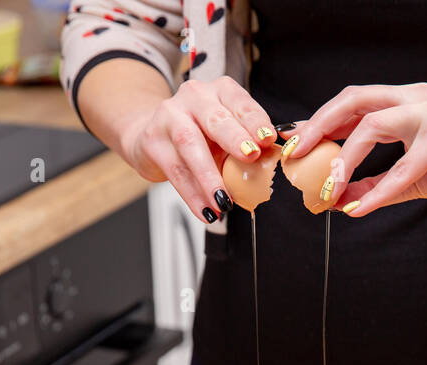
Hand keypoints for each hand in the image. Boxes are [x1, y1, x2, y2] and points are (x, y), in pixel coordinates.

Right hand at [115, 77, 277, 221]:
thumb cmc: (201, 135)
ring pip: (190, 145)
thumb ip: (248, 146)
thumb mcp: (228, 135)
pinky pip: (176, 171)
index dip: (255, 119)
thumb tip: (272, 168)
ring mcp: (170, 116)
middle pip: (215, 118)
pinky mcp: (153, 141)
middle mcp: (194, 97)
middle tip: (250, 157)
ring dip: (209, 177)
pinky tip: (206, 211)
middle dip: (234, 138)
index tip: (268, 139)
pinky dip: (193, 195)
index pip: (240, 102)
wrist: (155, 135)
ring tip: (224, 202)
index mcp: (220, 91)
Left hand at [286, 83, 426, 215]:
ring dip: (343, 160)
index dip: (319, 122)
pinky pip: (403, 168)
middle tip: (294, 155)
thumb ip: (378, 186)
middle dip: (317, 126)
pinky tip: (361, 210)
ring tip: (327, 189)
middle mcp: (416, 98)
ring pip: (372, 126)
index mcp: (407, 101)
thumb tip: (339, 202)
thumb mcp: (416, 178)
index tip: (294, 146)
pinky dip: (379, 192)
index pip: (353, 102)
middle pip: (353, 100)